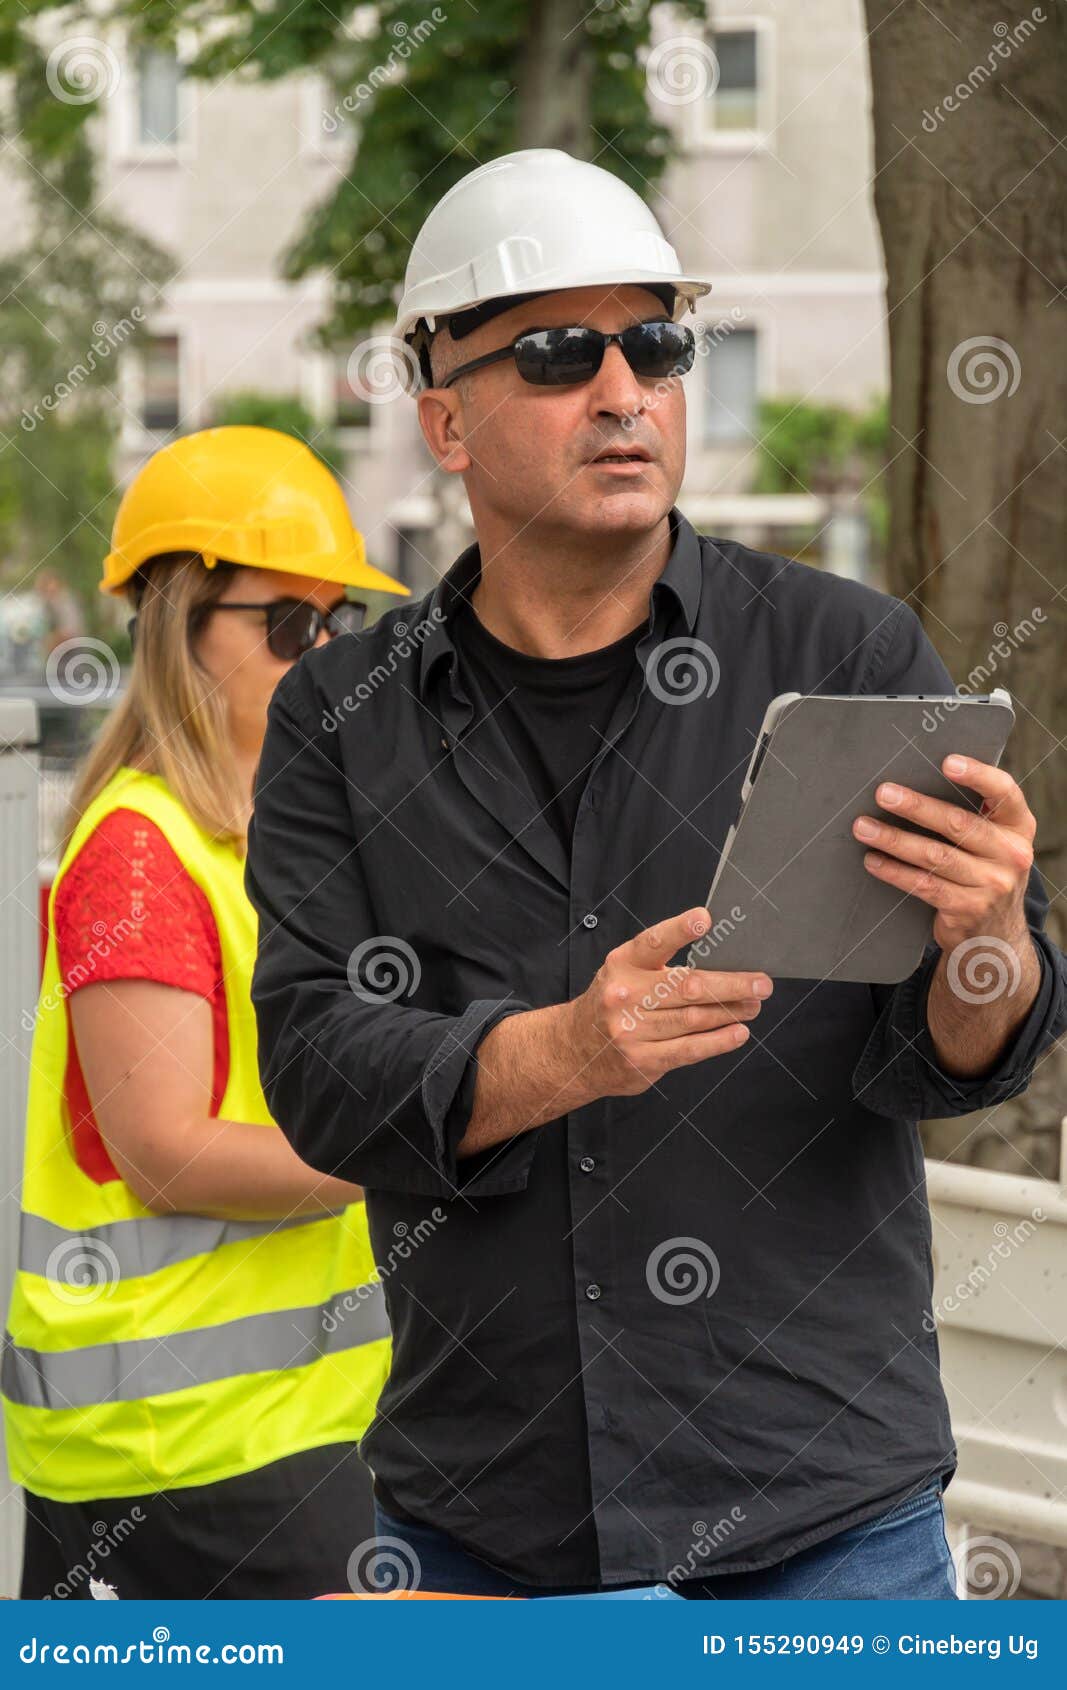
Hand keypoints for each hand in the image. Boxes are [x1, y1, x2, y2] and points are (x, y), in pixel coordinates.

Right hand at [566, 906, 772, 1097]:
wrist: (574, 1049)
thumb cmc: (613, 1004)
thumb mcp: (625, 974)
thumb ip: (661, 966)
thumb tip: (720, 963)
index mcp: (622, 964)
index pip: (653, 942)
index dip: (679, 929)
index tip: (705, 918)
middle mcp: (624, 995)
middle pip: (686, 986)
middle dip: (730, 984)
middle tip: (761, 983)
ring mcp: (631, 1030)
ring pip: (693, 1018)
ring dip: (731, 1011)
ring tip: (754, 1005)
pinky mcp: (642, 1060)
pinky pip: (689, 1049)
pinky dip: (719, 1041)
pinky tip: (738, 1032)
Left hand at [852, 755, 1035, 953]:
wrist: (996, 935)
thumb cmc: (984, 872)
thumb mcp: (994, 844)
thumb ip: (973, 816)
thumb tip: (914, 783)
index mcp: (1018, 827)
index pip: (1004, 793)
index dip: (978, 775)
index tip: (947, 762)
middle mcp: (1012, 855)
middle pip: (959, 824)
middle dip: (916, 807)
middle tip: (884, 793)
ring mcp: (992, 885)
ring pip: (935, 856)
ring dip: (894, 839)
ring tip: (864, 827)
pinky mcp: (968, 909)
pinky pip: (924, 884)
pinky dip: (894, 871)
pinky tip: (873, 860)